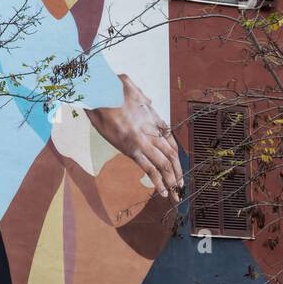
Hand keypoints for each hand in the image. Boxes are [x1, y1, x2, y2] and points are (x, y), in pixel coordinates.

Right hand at [85, 75, 183, 198]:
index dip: (175, 156)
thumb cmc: (111, 89)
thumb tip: (147, 100)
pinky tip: (162, 191)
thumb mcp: (131, 88)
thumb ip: (142, 96)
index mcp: (152, 118)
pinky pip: (149, 168)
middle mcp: (151, 131)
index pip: (170, 141)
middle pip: (171, 155)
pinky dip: (157, 181)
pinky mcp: (131, 148)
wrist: (100, 91)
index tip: (178, 167)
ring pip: (164, 163)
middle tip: (181, 187)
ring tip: (175, 195)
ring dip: (171, 180)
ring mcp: (142, 140)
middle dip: (178, 173)